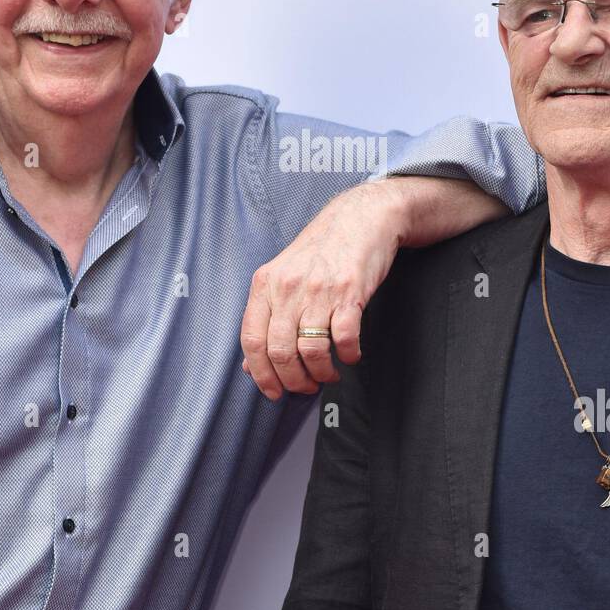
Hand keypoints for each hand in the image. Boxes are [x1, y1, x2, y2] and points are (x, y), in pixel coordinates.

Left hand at [241, 181, 405, 399]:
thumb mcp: (283, 277)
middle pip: (279, 352)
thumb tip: (250, 363)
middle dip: (293, 381)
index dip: (261, 375)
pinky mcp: (349, 292)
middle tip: (305, 387)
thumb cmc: (321, 250)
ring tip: (328, 374)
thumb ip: (265, 317)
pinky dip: (347, 355)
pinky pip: (344, 337)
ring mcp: (318, 289)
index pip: (252, 340)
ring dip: (320, 373)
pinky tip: (350, 355)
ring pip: (310, 350)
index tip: (273, 392)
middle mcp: (288, 288)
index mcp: (265, 284)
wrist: (359, 218)